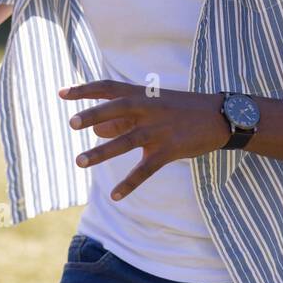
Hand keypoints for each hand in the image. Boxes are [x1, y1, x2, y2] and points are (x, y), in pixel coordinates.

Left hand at [59, 80, 227, 200]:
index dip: (85, 90)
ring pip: (126, 142)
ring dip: (101, 153)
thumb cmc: (180, 110)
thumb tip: (98, 130)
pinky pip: (145, 169)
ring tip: (80, 161)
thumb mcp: (153, 106)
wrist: (220, 117)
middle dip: (94, 115)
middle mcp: (149, 110)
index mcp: (142, 95)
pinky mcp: (169, 150)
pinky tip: (115, 195)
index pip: (108, 87)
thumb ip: (124, 117)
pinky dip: (129, 183)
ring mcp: (159, 130)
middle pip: (116, 109)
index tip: (62, 93)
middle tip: (72, 123)